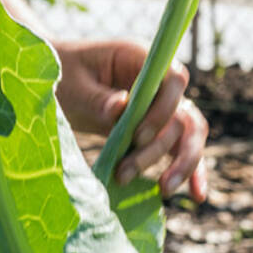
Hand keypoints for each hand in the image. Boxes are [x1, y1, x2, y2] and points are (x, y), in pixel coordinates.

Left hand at [55, 38, 208, 201]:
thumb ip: (97, 98)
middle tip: (128, 171)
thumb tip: (122, 108)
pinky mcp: (156, 129)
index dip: (163, 108)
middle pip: (183, 113)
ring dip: (180, 164)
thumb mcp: (72, 86)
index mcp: (139, 58)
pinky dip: (191, 171)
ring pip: (186, 134)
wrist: (55, 84)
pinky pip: (179, 148)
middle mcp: (157, 82)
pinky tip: (196, 195)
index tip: (137, 135)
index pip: (172, 79)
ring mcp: (160, 106)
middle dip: (164, 146)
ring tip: (162, 191)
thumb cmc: (61, 76)